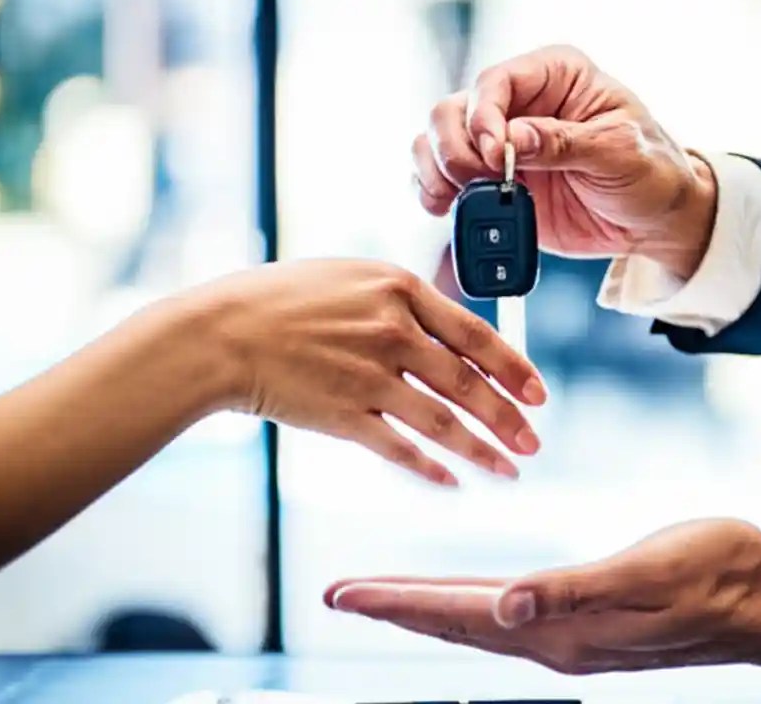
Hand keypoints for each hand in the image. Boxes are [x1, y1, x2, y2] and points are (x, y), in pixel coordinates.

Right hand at [194, 259, 545, 485]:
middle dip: (508, 418)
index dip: (514, 368)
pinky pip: (400, 449)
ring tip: (509, 469)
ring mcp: (369, 377)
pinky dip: (431, 468)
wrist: (221, 334)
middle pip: (469, 383)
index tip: (539, 393)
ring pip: (443, 422)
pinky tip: (452, 481)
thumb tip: (450, 331)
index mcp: (399, 291)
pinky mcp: (344, 416)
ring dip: (482, 450)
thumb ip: (401, 301)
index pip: (476, 335)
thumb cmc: (281, 301)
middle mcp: (392, 333)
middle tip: (534, 442)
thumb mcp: (350, 278)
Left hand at [324, 519, 760, 675]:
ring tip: (386, 597)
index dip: (396, 603)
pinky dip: (472, 606)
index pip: (456, 615)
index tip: (341, 593)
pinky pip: (511, 617)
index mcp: (559, 630)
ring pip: (478, 623)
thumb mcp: (646, 573)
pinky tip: (472, 600)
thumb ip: (572, 593)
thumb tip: (503, 608)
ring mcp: (573, 637)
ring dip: (427, 610)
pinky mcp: (592, 624)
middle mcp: (555, 642)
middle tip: (340, 595)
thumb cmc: (715, 574)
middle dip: (394, 609)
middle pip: (454, 624)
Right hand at [414, 45, 716, 278]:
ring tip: (452, 199)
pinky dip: (436, 193)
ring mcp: (502, 143)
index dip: (483, 117)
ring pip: (438, 141)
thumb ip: (564, 143)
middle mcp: (520, 103)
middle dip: (455, 148)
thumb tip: (514, 139)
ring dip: (437, 170)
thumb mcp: (619, 151)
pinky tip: (446, 208)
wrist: (656, 219)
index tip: (494, 155)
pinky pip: (446, 178)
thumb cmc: (651, 171)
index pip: (496, 82)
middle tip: (477, 182)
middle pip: (454, 110)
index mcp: (555, 75)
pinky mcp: (494, 181)